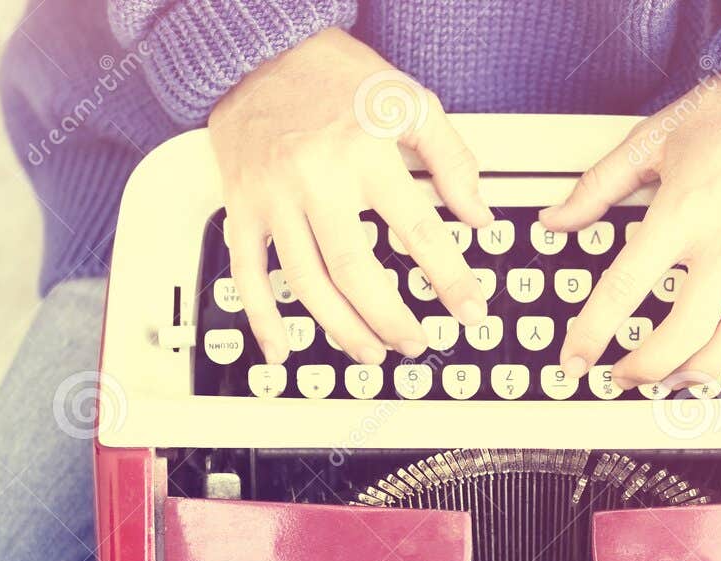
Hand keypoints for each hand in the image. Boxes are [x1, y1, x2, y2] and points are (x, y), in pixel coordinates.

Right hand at [208, 28, 491, 364]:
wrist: (258, 48)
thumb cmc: (334, 74)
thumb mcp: (410, 100)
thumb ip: (451, 159)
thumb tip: (478, 215)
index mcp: (364, 154)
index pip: (418, 231)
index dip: (449, 278)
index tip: (470, 309)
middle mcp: (316, 180)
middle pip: (357, 272)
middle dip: (392, 319)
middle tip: (416, 342)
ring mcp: (274, 199)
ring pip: (308, 284)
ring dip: (342, 328)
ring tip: (371, 351)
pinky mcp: (242, 208)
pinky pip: (247, 274)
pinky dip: (262, 318)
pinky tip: (281, 348)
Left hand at [542, 75, 720, 389]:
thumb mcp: (650, 141)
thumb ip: (597, 186)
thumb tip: (555, 220)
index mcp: (682, 211)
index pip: (624, 287)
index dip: (592, 334)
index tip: (575, 360)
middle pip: (682, 330)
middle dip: (646, 368)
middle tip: (625, 376)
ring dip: (699, 373)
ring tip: (675, 379)